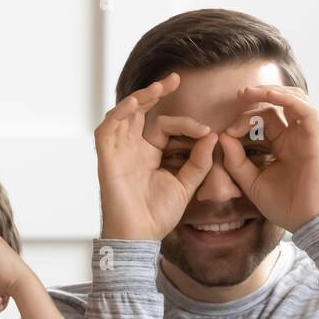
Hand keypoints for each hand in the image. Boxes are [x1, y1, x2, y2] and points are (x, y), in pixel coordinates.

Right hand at [95, 72, 216, 240]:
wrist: (139, 238)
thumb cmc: (157, 216)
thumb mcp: (186, 184)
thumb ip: (199, 161)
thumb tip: (212, 135)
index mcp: (150, 155)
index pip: (166, 127)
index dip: (187, 125)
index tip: (206, 131)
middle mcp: (132, 150)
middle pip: (140, 113)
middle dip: (155, 94)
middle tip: (174, 80)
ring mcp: (118, 153)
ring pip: (123, 115)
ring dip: (139, 99)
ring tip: (157, 88)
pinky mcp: (107, 160)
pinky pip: (106, 131)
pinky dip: (118, 115)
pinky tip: (134, 104)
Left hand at [219, 85, 318, 231]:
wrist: (307, 222)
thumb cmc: (284, 205)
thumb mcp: (251, 182)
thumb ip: (235, 162)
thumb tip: (222, 137)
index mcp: (282, 146)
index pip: (264, 122)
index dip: (244, 122)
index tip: (227, 133)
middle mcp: (295, 137)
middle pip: (277, 107)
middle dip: (258, 99)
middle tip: (239, 95)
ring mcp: (307, 136)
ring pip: (294, 100)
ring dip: (272, 92)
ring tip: (250, 92)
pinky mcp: (316, 138)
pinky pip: (305, 110)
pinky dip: (288, 99)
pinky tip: (270, 95)